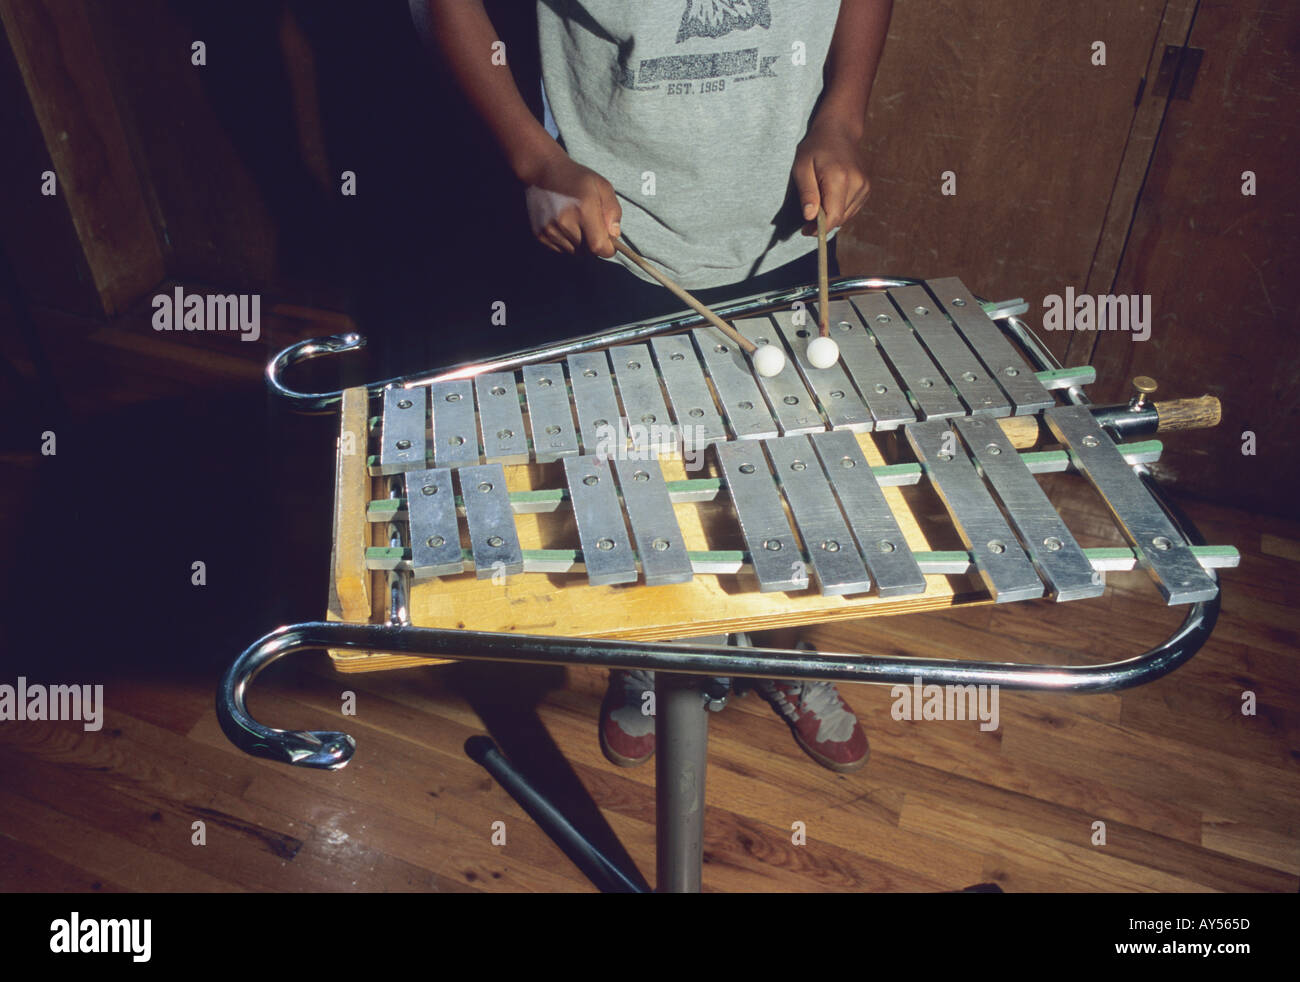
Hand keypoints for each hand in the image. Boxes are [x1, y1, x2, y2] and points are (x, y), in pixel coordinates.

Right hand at [523, 152, 621, 257]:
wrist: (543, 171)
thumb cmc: (577, 178)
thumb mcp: (602, 186)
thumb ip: (613, 211)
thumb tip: (614, 235)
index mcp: (584, 209)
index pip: (599, 247)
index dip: (607, 249)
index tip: (609, 243)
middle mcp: (565, 222)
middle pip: (588, 252)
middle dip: (594, 243)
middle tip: (591, 225)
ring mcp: (550, 229)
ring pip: (574, 252)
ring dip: (579, 244)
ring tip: (576, 223)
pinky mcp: (540, 234)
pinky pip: (560, 249)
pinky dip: (566, 242)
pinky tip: (564, 225)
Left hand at [791, 117, 870, 234]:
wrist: (839, 131)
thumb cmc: (815, 148)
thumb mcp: (802, 167)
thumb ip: (807, 193)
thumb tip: (809, 217)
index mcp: (840, 178)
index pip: (833, 216)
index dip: (819, 229)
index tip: (806, 230)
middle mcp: (857, 183)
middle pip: (839, 218)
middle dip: (822, 223)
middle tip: (808, 216)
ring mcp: (865, 186)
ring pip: (846, 216)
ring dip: (831, 216)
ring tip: (819, 202)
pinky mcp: (867, 188)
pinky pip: (851, 209)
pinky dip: (839, 209)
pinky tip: (830, 196)